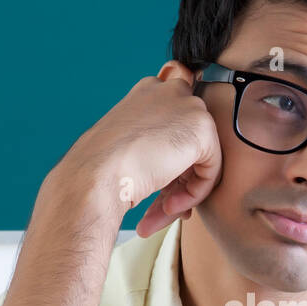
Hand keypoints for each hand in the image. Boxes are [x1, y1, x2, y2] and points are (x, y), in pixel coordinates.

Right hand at [47, 64, 222, 235]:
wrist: (95, 176)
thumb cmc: (101, 170)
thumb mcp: (126, 149)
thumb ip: (156, 149)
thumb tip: (179, 174)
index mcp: (148, 93)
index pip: (177, 124)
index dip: (173, 162)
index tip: (160, 187)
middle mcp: (170, 92)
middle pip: (191, 144)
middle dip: (178, 182)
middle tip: (162, 208)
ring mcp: (188, 107)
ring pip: (202, 160)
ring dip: (183, 193)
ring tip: (161, 213)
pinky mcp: (202, 128)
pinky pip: (211, 170)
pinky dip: (193, 194)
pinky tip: (169, 206)